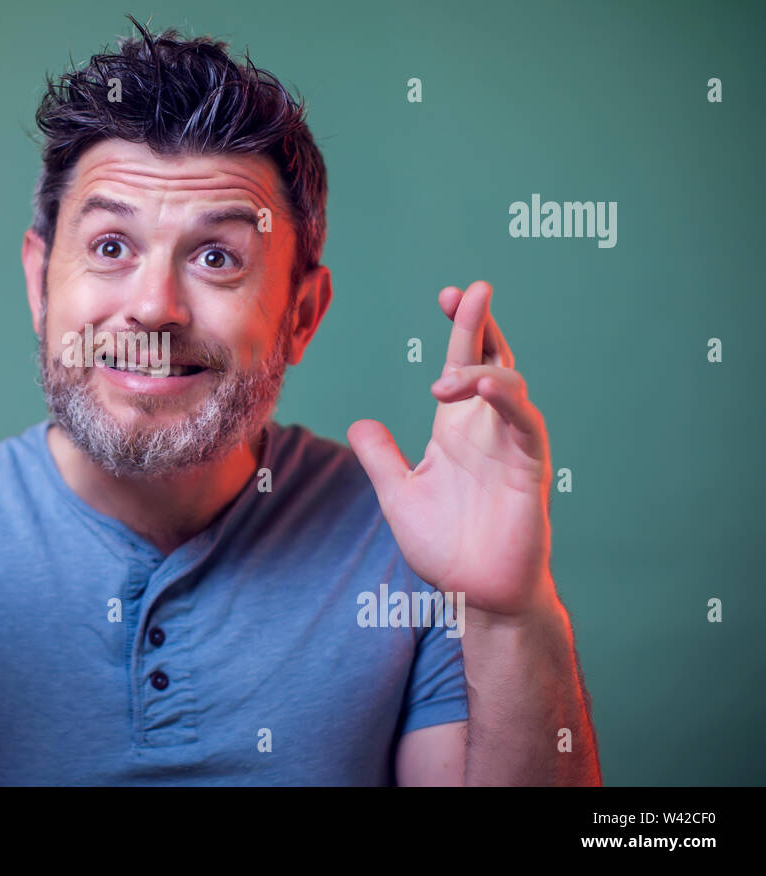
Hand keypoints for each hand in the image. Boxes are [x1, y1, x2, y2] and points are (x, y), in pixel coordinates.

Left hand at [347, 281, 552, 615]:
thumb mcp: (398, 494)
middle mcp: (485, 430)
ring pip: (510, 388)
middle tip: (469, 292)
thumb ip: (380, 457)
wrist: (475, 593)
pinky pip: (526, 426)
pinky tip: (488, 386)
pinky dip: (510, 401)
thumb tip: (358, 423)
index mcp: (455, 430)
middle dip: (481, 325)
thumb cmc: (444, 546)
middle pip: (491, 361)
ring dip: (483, 370)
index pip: (461, 365)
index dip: (460, 328)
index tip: (448, 294)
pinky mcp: (529, 470)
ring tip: (446, 378)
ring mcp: (510, 447)